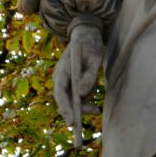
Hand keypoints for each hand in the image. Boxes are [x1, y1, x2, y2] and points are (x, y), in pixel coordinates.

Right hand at [53, 23, 103, 146]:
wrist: (87, 34)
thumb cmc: (90, 43)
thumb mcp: (94, 56)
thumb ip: (89, 74)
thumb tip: (82, 94)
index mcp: (62, 70)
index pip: (60, 93)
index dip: (65, 108)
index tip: (72, 122)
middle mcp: (61, 78)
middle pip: (64, 100)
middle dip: (74, 112)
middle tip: (85, 122)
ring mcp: (66, 81)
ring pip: (71, 101)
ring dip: (82, 108)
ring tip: (96, 110)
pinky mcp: (73, 83)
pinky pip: (77, 97)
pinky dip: (85, 102)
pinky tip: (95, 106)